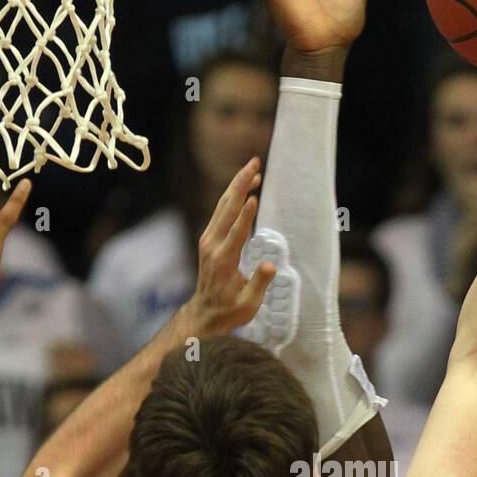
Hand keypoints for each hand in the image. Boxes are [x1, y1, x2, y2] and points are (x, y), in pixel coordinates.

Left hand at [190, 159, 275, 334]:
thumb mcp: (249, 304)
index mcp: (223, 260)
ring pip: (223, 206)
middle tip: (254, 163)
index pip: (236, 233)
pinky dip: (232, 196)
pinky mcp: (209, 238)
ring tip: (253, 167)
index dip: (246, 215)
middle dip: (241, 184)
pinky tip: (244, 187)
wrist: (205, 313)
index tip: (254, 196)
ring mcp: (208, 240)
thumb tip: (271, 266)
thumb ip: (259, 283)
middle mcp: (212, 246)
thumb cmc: (230, 311)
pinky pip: (221, 212)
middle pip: (227, 209)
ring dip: (237, 185)